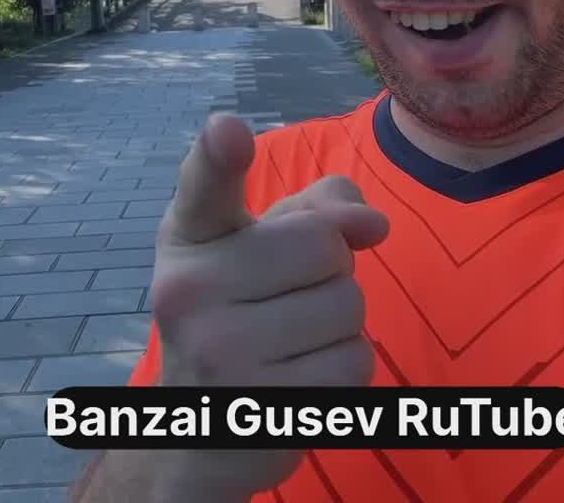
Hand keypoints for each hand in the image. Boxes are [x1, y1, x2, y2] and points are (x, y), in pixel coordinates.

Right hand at [151, 113, 388, 496]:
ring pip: (348, 306)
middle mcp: (189, 290)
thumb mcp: (261, 247)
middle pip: (325, 246)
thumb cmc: (242, 313)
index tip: (228, 130)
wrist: (201, 433)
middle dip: (332, 268)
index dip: (218, 153)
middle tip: (289, 297)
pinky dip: (345, 369)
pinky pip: (354, 364)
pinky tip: (301, 378)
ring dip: (341, 322)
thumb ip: (316, 209)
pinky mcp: (261, 408)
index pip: (204, 186)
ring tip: (292, 341)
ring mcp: (219, 353)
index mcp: (190, 237)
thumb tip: (373, 224)